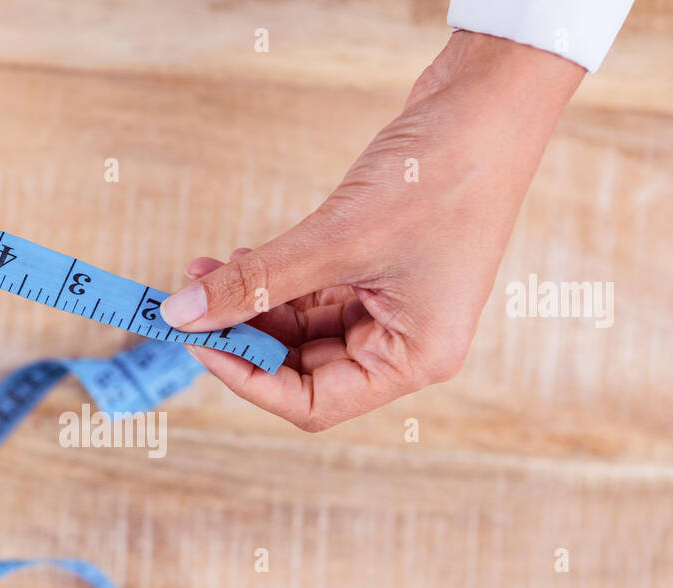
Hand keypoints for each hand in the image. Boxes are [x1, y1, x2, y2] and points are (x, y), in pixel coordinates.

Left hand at [164, 31, 584, 431]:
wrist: (490, 99)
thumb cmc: (440, 174)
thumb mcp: (336, 238)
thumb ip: (258, 281)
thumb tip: (183, 315)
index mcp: (416, 358)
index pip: (315, 402)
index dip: (249, 379)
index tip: (197, 343)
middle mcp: (407, 342)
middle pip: (305, 368)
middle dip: (244, 338)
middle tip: (188, 308)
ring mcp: (393, 306)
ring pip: (302, 330)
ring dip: (252, 305)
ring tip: (202, 274)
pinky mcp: (378, 269)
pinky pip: (313, 294)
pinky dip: (274, 282)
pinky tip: (237, 259)